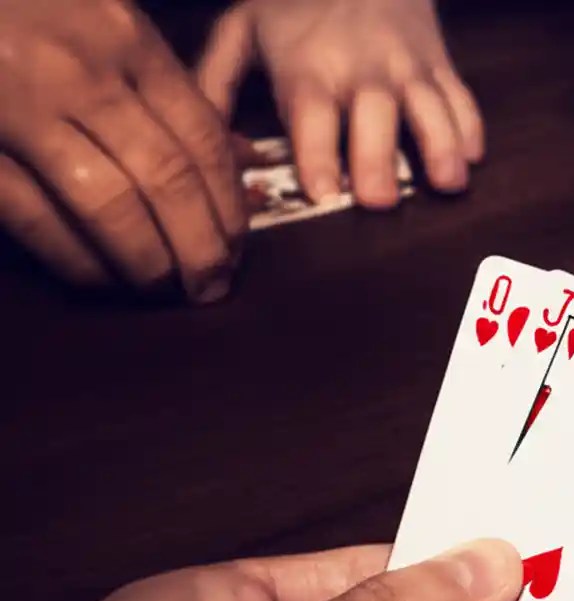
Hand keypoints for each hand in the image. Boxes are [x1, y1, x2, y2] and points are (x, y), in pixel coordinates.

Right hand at [0, 0, 244, 302]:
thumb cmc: (32, 8)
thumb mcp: (107, 23)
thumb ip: (166, 87)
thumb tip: (242, 158)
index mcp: (126, 40)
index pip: (202, 138)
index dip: (229, 206)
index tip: (238, 248)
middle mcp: (81, 75)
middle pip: (168, 179)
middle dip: (200, 247)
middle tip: (212, 287)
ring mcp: (22, 110)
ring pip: (109, 206)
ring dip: (146, 262)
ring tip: (163, 290)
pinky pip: (36, 219)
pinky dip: (75, 259)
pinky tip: (99, 279)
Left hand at [198, 0, 481, 206]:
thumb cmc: (296, 3)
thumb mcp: (242, 30)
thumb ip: (217, 85)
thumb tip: (212, 147)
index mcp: (309, 67)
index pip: (312, 115)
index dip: (317, 154)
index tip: (323, 193)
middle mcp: (363, 69)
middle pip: (374, 116)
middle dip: (378, 159)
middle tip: (380, 202)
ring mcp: (408, 66)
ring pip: (430, 107)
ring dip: (441, 146)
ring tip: (448, 183)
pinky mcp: (441, 64)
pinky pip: (462, 97)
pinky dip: (470, 128)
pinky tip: (470, 157)